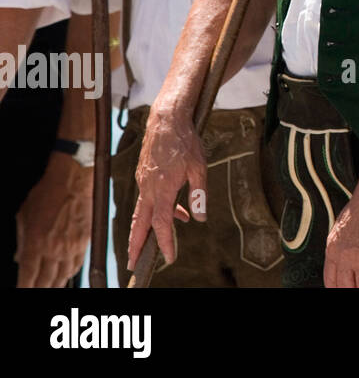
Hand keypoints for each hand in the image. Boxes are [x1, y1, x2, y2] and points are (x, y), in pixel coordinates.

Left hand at [14, 154, 91, 286]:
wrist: (74, 179)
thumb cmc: (48, 192)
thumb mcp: (24, 216)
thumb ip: (22, 241)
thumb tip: (19, 257)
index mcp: (36, 244)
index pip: (28, 277)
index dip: (24, 287)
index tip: (21, 290)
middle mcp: (55, 249)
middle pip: (46, 281)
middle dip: (39, 289)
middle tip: (35, 291)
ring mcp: (72, 246)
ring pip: (63, 276)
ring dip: (55, 284)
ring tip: (50, 288)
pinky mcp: (85, 240)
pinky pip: (78, 264)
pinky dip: (70, 273)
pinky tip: (65, 275)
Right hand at [128, 107, 207, 268]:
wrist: (166, 119)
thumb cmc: (185, 141)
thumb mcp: (199, 167)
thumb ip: (199, 193)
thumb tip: (199, 218)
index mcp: (162, 189)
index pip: (161, 224)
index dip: (165, 243)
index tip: (169, 258)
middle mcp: (148, 188)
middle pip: (139, 224)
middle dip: (136, 246)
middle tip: (134, 265)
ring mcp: (144, 182)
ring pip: (141, 212)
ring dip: (145, 229)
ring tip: (155, 244)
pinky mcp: (144, 175)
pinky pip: (148, 199)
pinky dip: (157, 210)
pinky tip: (177, 211)